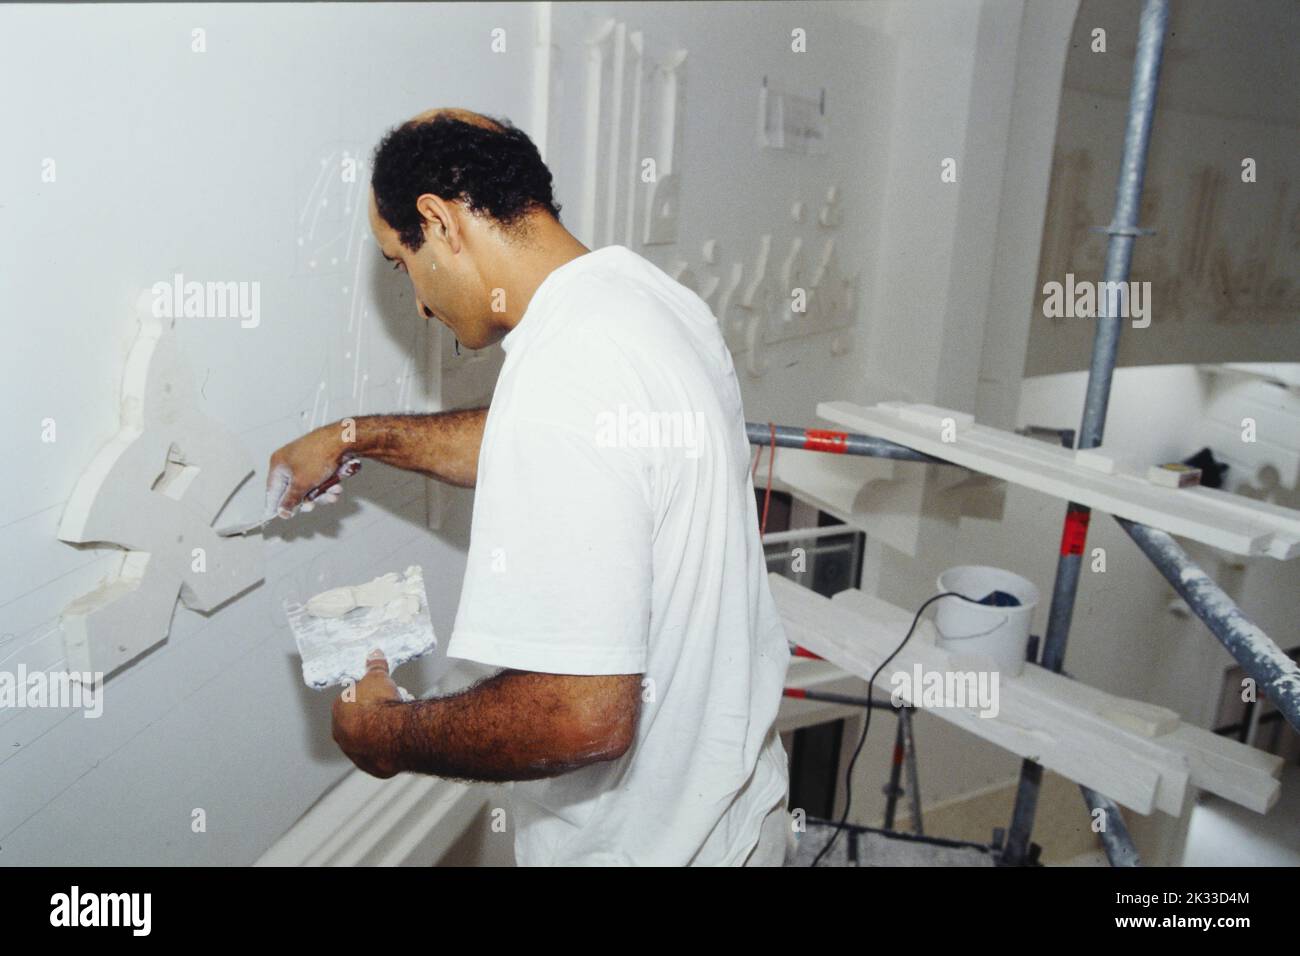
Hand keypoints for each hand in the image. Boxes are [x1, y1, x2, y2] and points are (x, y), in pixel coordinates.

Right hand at [266, 423, 361, 517]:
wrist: (342, 440)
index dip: (277, 505)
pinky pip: (320, 480)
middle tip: (313, 505)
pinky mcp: (318, 462)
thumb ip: (291, 500)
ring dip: (322, 494)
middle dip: (307, 499)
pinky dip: (328, 486)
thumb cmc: (319, 455)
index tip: (282, 515)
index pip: (273, 490)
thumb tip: (282, 512)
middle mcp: (289, 462)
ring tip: (332, 494)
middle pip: (294, 491)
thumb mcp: (302, 484)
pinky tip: (336, 487)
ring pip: (310, 488)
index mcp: (279, 464)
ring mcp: (305, 461)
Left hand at [332, 651, 402, 778]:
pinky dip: (386, 751)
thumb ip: (375, 666)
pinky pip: (378, 757)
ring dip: (377, 736)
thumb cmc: (379, 705)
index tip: (378, 697)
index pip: (348, 703)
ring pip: (365, 743)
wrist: (390, 732)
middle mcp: (342, 734)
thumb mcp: (378, 677)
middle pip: (355, 724)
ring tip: (396, 726)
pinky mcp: (369, 766)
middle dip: (371, 718)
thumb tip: (375, 655)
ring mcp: (354, 752)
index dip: (365, 699)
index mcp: (339, 711)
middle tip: (389, 711)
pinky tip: (397, 743)